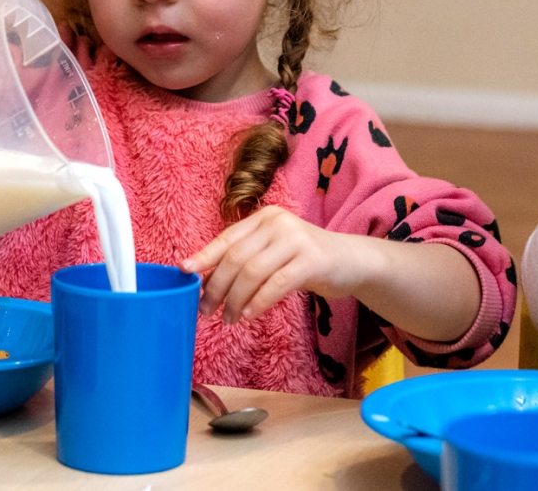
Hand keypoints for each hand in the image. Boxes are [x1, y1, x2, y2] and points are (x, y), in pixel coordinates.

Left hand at [180, 207, 361, 323]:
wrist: (352, 260)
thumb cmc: (306, 259)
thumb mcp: (274, 252)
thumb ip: (246, 259)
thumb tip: (206, 280)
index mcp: (265, 217)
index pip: (227, 238)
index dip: (204, 256)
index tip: (185, 273)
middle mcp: (278, 223)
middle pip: (236, 258)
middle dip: (216, 287)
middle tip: (206, 310)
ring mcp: (296, 240)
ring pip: (253, 272)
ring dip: (234, 299)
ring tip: (227, 318)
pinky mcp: (312, 260)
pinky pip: (276, 284)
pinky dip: (258, 302)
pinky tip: (248, 315)